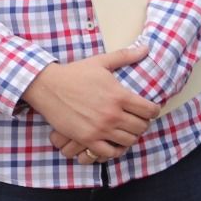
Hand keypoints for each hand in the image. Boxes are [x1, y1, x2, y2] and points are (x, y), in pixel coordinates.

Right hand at [26, 44, 160, 162]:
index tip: (150, 110)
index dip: (153, 111)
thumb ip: (125, 56)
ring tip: (126, 131)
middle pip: (141, 127)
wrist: (47, 86)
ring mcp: (100, 128)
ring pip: (128, 141)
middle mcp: (112, 114)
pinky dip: (115, 150)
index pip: (149, 110)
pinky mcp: (86, 138)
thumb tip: (146, 47)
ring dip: (131, 137)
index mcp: (119, 96)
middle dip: (143, 124)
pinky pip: (109, 153)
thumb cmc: (75, 73)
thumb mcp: (101, 61)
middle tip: (138, 120)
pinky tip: (114, 143)